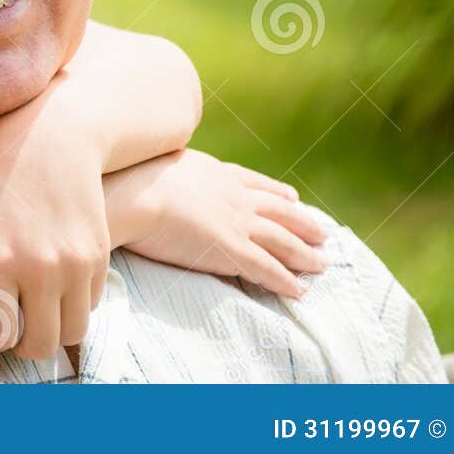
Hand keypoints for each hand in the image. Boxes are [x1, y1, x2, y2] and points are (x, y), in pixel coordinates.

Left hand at [0, 85, 110, 360]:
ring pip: (70, 334)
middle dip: (20, 341)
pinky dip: (72, 303)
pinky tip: (51, 280)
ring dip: (51, 327)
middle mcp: (39, 268)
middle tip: (8, 319)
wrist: (56, 133)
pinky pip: (89, 306)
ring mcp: (74, 263)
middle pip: (37, 347)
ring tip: (31, 305)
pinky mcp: (97, 255)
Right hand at [103, 149, 328, 297]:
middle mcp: (233, 195)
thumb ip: (169, 171)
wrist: (132, 193)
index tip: (293, 197)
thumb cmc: (130, 178)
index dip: (276, 191)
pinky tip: (300, 291)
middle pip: (278, 209)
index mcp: (214, 172)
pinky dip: (286, 281)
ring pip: (281, 240)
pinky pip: (267, 269)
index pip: (254, 182)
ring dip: (304, 253)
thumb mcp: (157, 162)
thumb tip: (156, 173)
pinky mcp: (230, 249)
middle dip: (302, 222)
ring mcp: (235, 221)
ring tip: (322, 263)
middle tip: (322, 233)